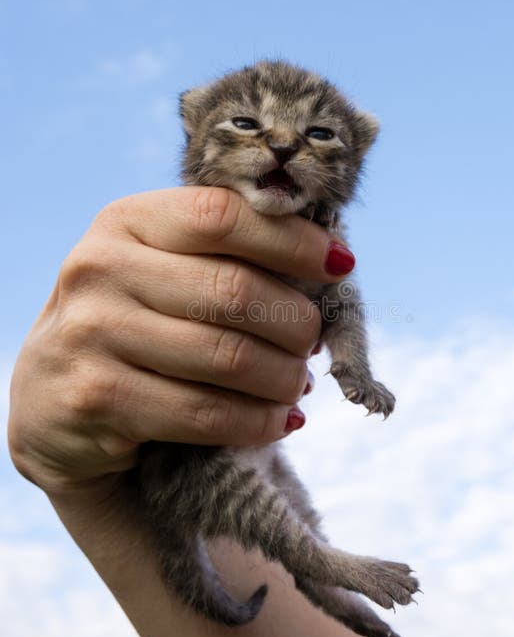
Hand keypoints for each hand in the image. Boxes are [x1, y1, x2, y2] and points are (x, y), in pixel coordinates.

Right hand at [8, 187, 352, 496]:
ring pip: (227, 357)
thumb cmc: (133, 323)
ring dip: (284, 377)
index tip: (340, 266)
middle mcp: (99, 267)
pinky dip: (258, 421)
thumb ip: (222, 255)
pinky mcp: (96, 398)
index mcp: (125, 221)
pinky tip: (281, 421)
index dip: (293, 240)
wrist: (51, 400)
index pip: (223, 215)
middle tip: (313, 343)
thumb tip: (331, 261)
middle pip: (234, 290)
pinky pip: (204, 413)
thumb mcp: (158, 269)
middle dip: (296, 323)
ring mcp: (91, 333)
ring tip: (299, 383)